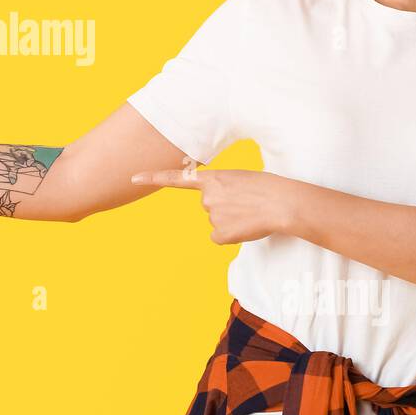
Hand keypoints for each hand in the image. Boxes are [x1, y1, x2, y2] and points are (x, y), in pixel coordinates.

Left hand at [130, 159, 293, 243]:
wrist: (282, 203)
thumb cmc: (267, 188)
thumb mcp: (239, 179)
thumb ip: (221, 189)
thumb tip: (215, 213)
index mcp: (212, 177)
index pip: (175, 177)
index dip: (153, 178)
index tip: (133, 178)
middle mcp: (206, 196)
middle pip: (208, 206)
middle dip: (224, 206)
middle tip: (245, 202)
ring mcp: (212, 215)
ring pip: (217, 222)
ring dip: (231, 220)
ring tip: (250, 212)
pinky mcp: (220, 233)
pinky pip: (221, 237)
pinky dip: (232, 236)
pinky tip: (246, 227)